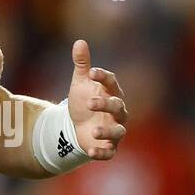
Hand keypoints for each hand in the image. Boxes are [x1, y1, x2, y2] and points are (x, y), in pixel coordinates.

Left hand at [68, 40, 126, 160]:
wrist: (76, 127)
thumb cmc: (83, 101)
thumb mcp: (80, 83)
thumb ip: (82, 64)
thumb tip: (80, 41)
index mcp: (111, 93)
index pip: (112, 83)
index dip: (103, 77)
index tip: (91, 73)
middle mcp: (117, 112)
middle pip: (117, 106)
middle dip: (105, 104)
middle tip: (90, 103)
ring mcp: (114, 130)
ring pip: (118, 131)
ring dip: (107, 132)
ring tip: (93, 131)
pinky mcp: (108, 147)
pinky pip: (109, 152)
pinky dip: (102, 152)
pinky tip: (91, 151)